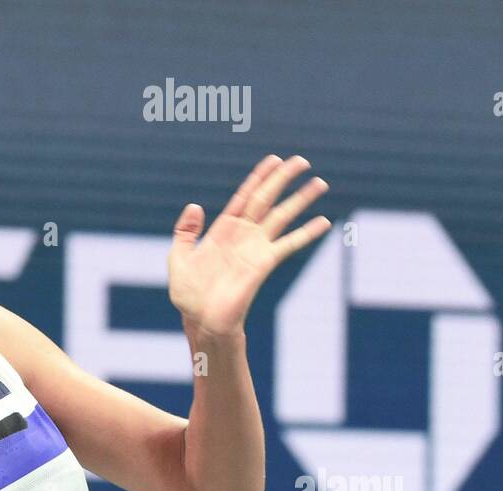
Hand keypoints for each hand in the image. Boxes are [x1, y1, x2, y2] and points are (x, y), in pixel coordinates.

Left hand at [168, 154, 330, 338]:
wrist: (202, 319)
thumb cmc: (188, 294)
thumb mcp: (179, 258)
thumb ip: (185, 231)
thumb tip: (195, 205)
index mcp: (223, 229)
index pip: (245, 196)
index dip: (259, 177)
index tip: (274, 160)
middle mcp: (243, 234)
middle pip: (267, 198)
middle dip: (283, 179)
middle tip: (302, 161)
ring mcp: (256, 248)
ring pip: (282, 215)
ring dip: (301, 199)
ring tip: (320, 183)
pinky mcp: (264, 263)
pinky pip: (289, 243)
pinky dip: (306, 233)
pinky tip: (324, 222)